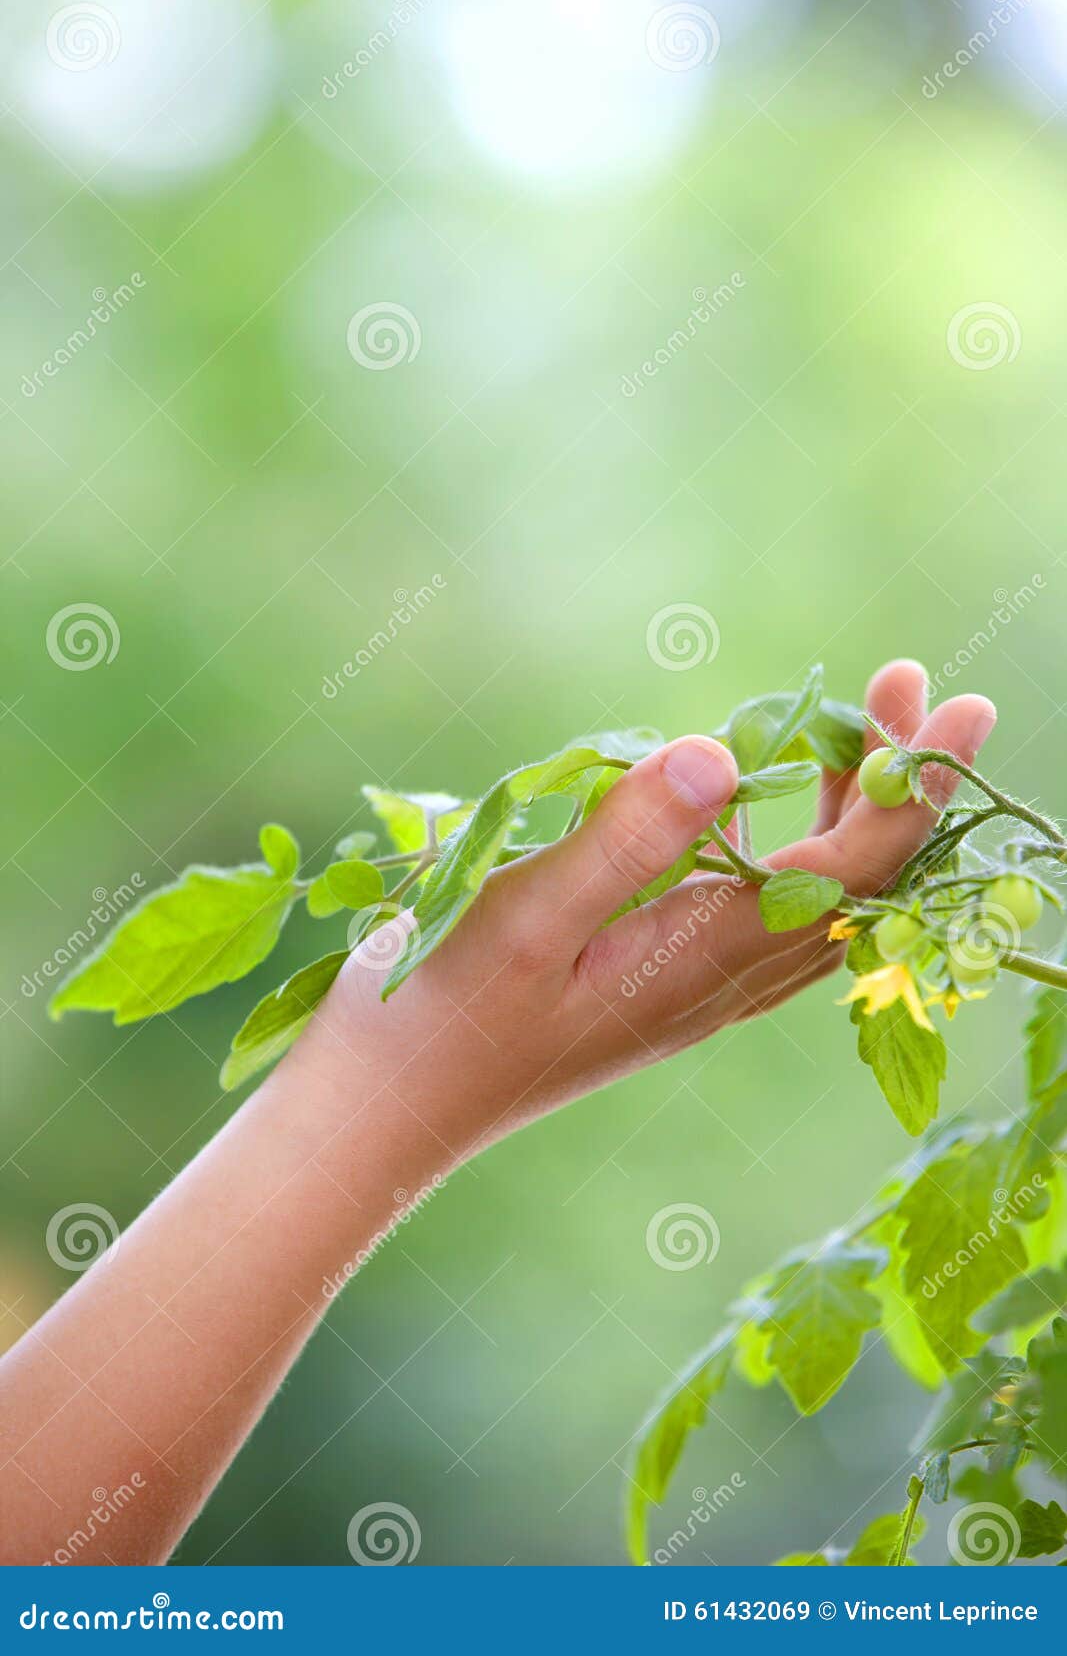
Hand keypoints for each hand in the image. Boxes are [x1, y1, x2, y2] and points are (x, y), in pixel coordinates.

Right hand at [295, 659, 995, 1164]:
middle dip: (898, 786)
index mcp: (702, 958)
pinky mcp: (656, 987)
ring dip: (850, 813)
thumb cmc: (437, 1013)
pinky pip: (763, 918)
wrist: (382, 1115)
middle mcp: (719, 982)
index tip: (959, 708)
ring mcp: (692, 990)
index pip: (850, 872)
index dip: (913, 791)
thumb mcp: (524, 914)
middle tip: (914, 685)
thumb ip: (626, 838)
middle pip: (853, 885)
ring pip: (813, 903)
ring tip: (858, 726)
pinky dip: (794, 850)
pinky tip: (762, 806)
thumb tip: (725, 753)